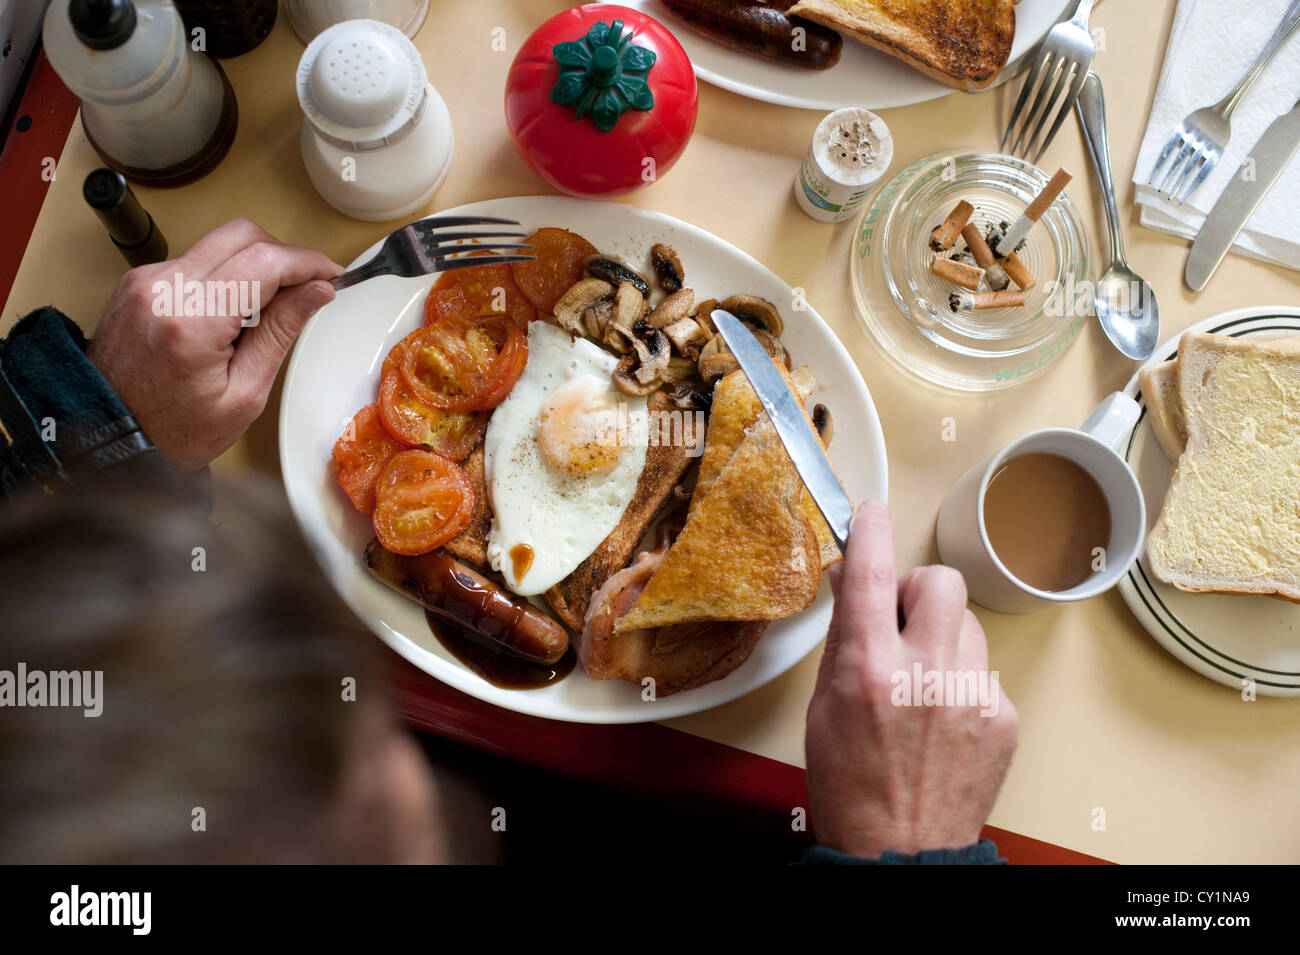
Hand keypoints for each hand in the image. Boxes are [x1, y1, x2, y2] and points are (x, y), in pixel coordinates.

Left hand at [89, 218, 342, 470]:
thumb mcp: (244, 394)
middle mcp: (163, 289)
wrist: (109, 438)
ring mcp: (146, 281)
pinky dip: (227, 274)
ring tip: (271, 306)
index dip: (308, 263)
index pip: (265, 261)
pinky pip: (196, 260)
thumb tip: (317, 292)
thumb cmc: (172, 430)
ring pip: (219, 242)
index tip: (332, 275)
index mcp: (191, 322)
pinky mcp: (139, 283)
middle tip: (308, 286)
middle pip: (242, 235)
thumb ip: (281, 333)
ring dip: (255, 263)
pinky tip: (236, 311)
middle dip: (285, 255)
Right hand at [805, 500, 1018, 857]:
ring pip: (966, 622)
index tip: (871, 511)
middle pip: (939, 580)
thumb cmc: (851, 784)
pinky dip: (961, 678)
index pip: (870, 574)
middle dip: (917, 587)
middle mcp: (925, 675)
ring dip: (941, 633)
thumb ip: (844, 638)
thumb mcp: (823, 706)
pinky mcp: (1003, 715)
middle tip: (900, 617)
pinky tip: (942, 716)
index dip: (870, 530)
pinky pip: (982, 668)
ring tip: (920, 678)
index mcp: (869, 671)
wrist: (902, 851)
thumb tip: (851, 582)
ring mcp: (971, 695)